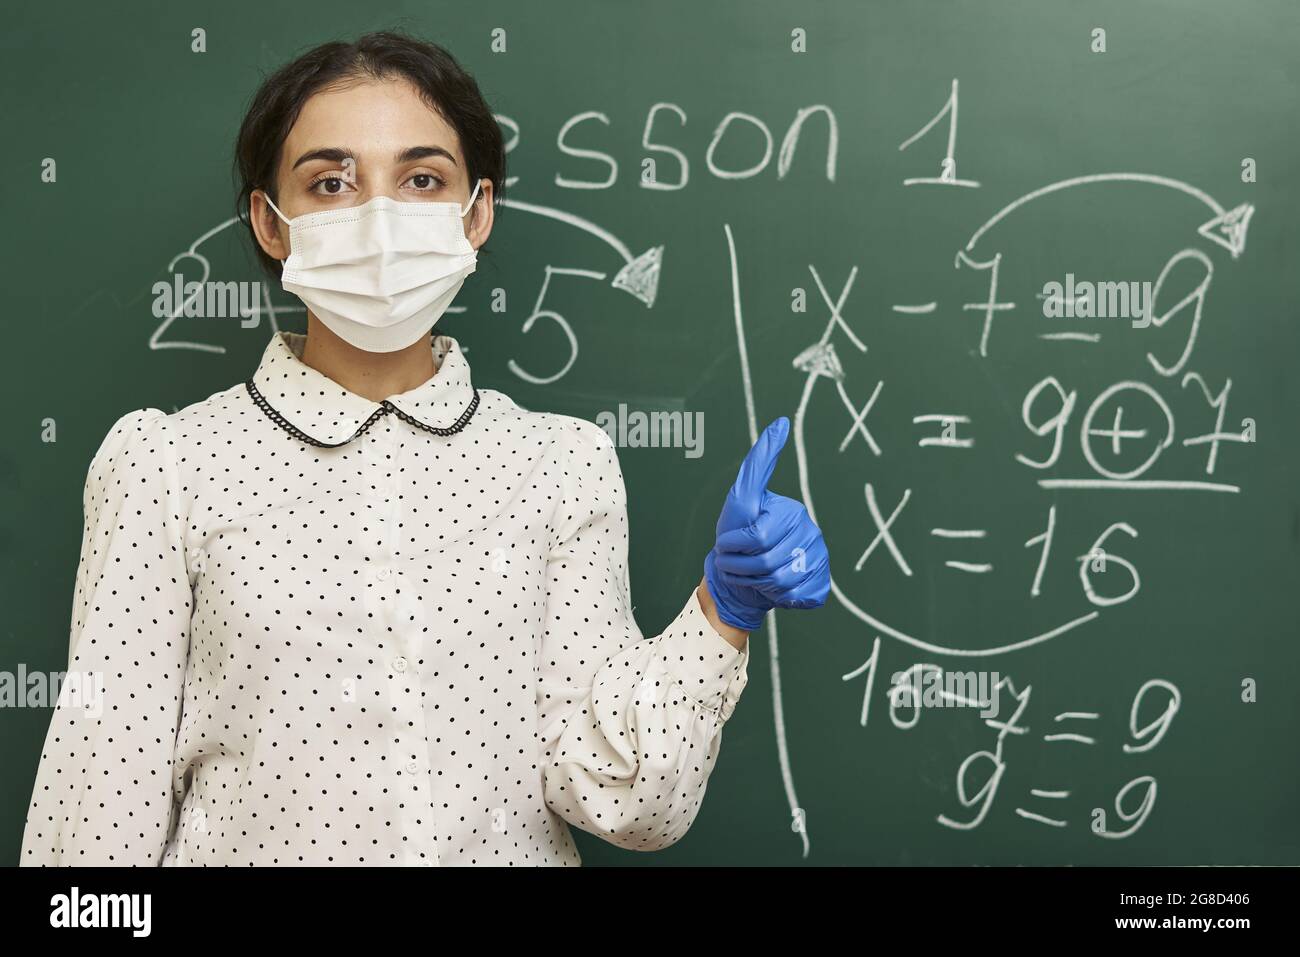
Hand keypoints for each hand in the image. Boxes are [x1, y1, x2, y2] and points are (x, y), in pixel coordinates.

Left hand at [703, 417, 830, 631]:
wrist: (739, 578)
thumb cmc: (735, 534)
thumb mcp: (741, 497)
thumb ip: (759, 461)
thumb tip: (782, 421)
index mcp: (793, 512)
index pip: (759, 537)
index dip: (735, 543)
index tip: (727, 542)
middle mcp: (812, 534)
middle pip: (767, 561)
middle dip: (739, 566)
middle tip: (732, 562)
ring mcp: (818, 560)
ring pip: (780, 582)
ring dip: (752, 583)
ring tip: (746, 575)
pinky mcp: (818, 586)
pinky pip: (794, 596)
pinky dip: (773, 597)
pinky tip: (767, 588)